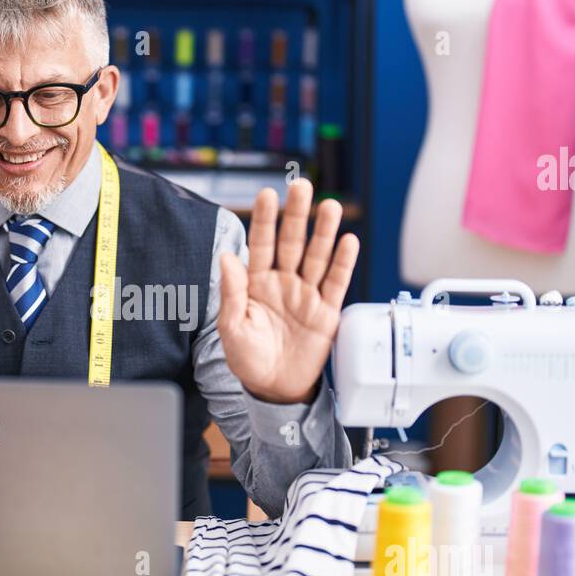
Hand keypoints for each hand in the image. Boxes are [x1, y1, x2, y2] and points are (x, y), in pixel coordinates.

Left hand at [218, 180, 359, 404]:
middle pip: (292, 242)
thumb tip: (227, 257)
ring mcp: (306, 294)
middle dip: (296, 214)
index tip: (267, 194)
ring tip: (329, 206)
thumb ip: (231, 292)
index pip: (260, 244)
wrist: (274, 388)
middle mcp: (283, 282)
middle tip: (302, 186)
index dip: (264, 219)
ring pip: (317, 256)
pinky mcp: (326, 311)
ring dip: (323, 231)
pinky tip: (348, 241)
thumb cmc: (247, 358)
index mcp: (256, 282)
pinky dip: (342, 262)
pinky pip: (335, 283)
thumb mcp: (231, 328)